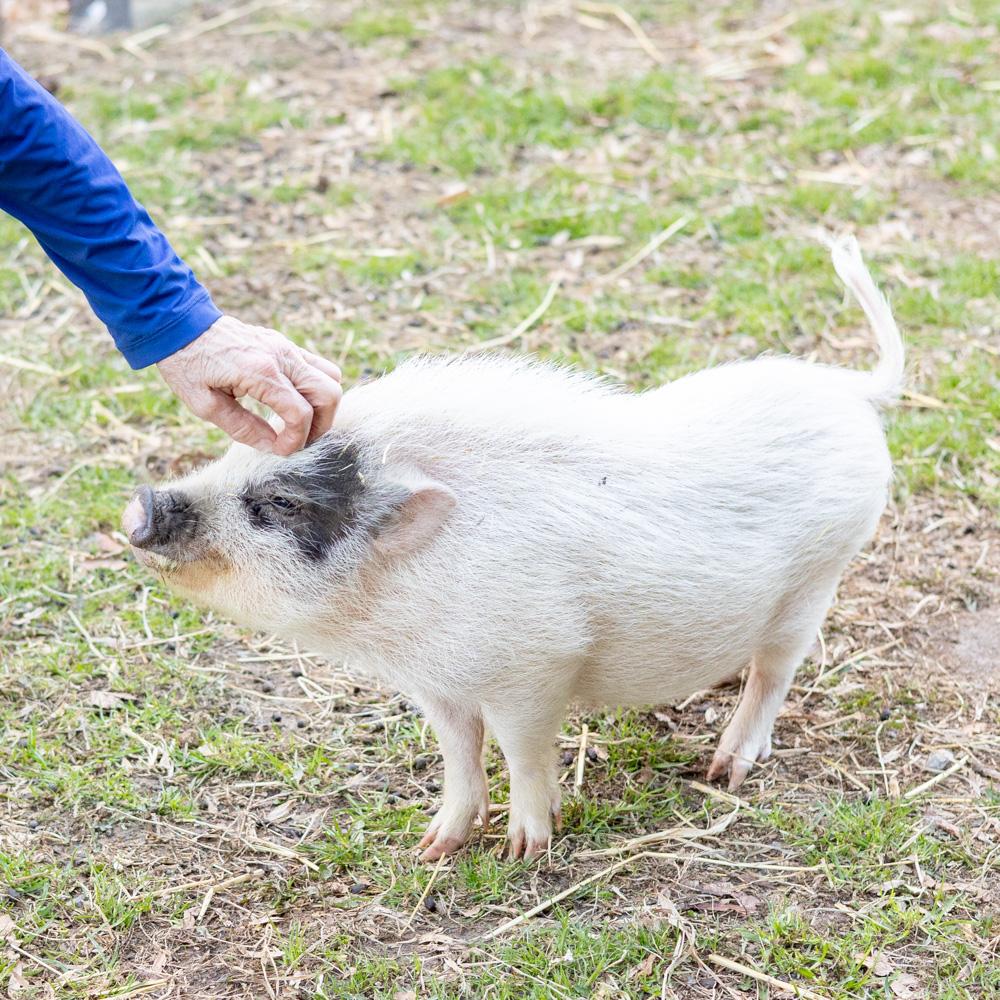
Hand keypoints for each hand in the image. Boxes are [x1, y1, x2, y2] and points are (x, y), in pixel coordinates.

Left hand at [157, 316, 341, 455]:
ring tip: (302, 422)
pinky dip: (316, 387)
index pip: (300, 413)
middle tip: (300, 439)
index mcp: (260, 372)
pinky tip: (294, 401)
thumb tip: (273, 446)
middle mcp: (281, 356)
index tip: (281, 450)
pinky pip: (318, 365)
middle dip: (321, 425)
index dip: (296, 440)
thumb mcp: (204, 404)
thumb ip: (243, 428)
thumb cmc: (187, 364)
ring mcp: (286, 346)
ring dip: (323, 405)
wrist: (180, 324)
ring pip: (331, 378)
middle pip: (328, 394)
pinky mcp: (284, 343)